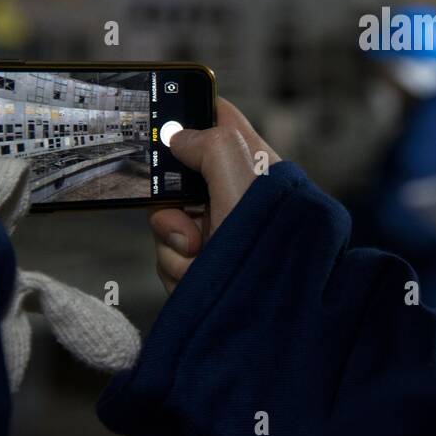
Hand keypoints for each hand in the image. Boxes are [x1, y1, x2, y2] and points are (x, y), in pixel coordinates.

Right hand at [149, 97, 280, 293]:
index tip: (165, 122)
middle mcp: (234, 194)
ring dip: (176, 243)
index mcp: (253, 164)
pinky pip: (170, 256)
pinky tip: (199, 276)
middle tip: (190, 219)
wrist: (268, 321)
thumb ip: (212, 147)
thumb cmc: (270, 248)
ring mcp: (217, 231)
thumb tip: (180, 136)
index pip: (219, 120)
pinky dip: (178, 269)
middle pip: (177, 176)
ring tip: (203, 255)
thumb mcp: (242, 185)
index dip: (191, 114)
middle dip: (172, 203)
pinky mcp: (204, 263)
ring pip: (168, 221)